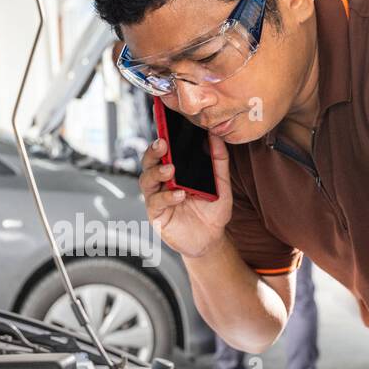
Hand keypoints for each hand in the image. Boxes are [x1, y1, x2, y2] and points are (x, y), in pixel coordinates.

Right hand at [140, 134, 231, 258]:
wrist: (211, 239)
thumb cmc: (212, 211)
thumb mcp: (221, 184)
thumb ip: (219, 161)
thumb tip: (216, 136)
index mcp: (174, 172)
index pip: (163, 152)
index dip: (161, 140)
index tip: (166, 129)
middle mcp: (162, 183)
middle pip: (148, 163)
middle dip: (153, 152)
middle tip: (163, 144)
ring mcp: (157, 199)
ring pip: (146, 180)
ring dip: (156, 172)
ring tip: (170, 170)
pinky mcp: (156, 215)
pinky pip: (155, 203)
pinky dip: (167, 197)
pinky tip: (179, 194)